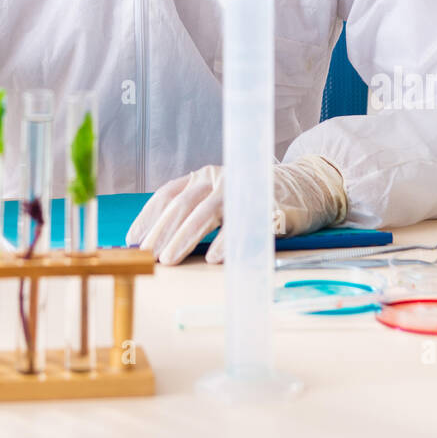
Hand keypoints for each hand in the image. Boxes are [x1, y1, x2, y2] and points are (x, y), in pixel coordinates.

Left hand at [127, 156, 347, 265]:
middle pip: (183, 204)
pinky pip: (240, 225)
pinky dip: (226, 243)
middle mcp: (218, 178)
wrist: (304, 189)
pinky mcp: (263, 205)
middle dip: (162, 232)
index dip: (148, 216)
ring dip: (185, 239)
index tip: (132, 239)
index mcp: (203, 177)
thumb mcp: (219, 201)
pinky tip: (213, 259)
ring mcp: (241, 190)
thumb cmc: (252, 203)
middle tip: (147, 255)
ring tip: (169, 260)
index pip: (169, 194)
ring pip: (206, 213)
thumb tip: (156, 243)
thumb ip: (193, 214)